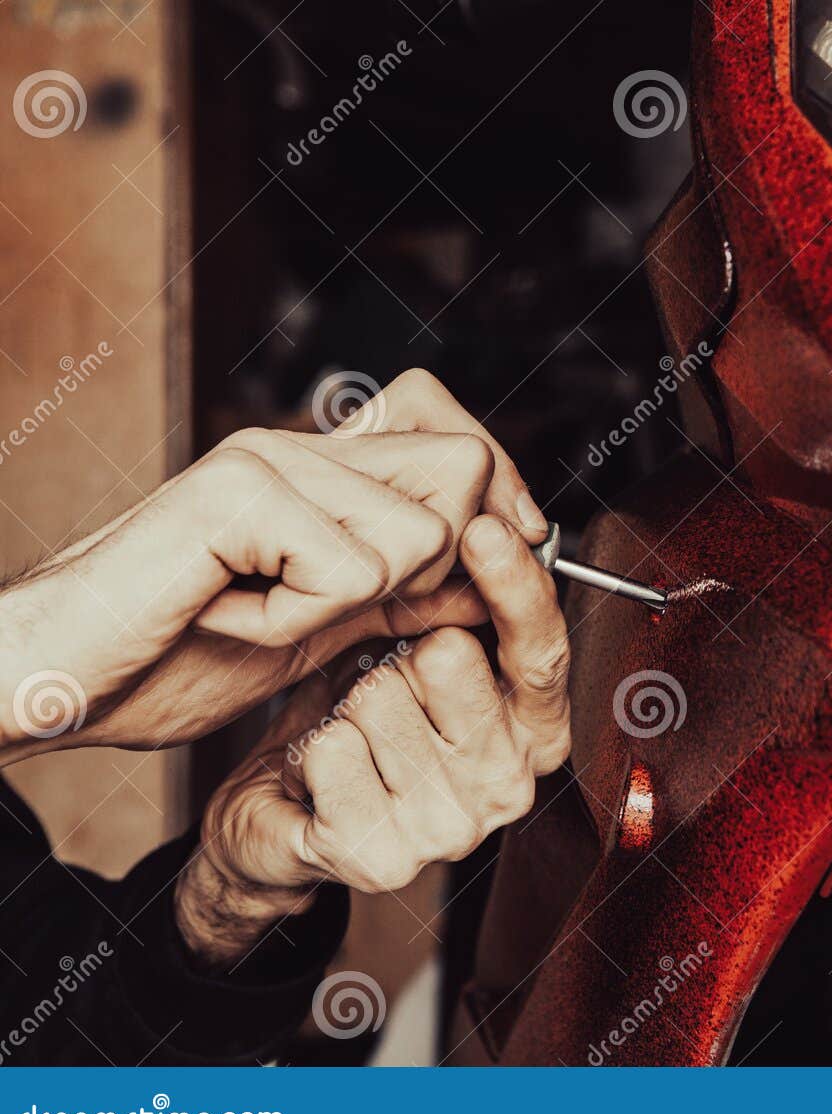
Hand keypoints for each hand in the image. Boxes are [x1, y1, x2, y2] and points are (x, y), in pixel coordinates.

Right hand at [0, 370, 545, 759]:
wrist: (50, 681)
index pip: (455, 431)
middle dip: (436, 564)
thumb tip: (498, 572)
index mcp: (320, 470)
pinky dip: (296, 622)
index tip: (494, 564)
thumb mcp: (317, 628)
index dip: (498, 493)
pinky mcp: (236, 493)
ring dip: (350, 606)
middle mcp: (299, 447)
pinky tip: (228, 617)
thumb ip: (399, 593)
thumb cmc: (169, 655)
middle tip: (340, 606)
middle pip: (463, 467)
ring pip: (418, 535)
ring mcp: (267, 461)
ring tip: (261, 613)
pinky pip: (349, 572)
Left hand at [178, 514, 569, 963]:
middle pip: (448, 660)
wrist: (288, 814)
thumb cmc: (368, 724)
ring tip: (353, 729)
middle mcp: (506, 786)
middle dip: (397, 652)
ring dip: (348, 701)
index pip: (542, 650)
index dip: (514, 584)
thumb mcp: (424, 652)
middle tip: (385, 684)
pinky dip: (313, 745)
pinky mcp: (381, 859)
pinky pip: (332, 750)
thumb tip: (489, 524)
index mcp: (534, 733)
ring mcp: (449, 830)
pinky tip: (324, 768)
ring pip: (378, 699)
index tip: (481, 528)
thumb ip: (465, 603)